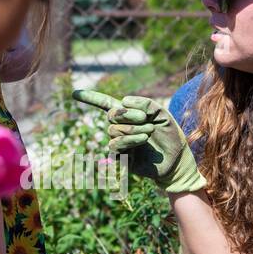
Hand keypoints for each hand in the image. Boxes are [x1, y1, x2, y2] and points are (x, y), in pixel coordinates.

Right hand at [71, 89, 205, 193]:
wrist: (178, 160)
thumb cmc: (170, 135)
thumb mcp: (161, 113)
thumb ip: (145, 103)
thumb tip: (122, 101)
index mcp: (128, 115)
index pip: (105, 104)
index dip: (90, 98)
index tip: (74, 93)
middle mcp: (121, 129)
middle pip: (111, 115)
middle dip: (127, 114)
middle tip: (146, 118)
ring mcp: (120, 144)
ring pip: (113, 130)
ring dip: (132, 128)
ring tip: (150, 131)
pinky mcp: (121, 158)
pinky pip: (116, 145)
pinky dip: (130, 139)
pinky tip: (144, 138)